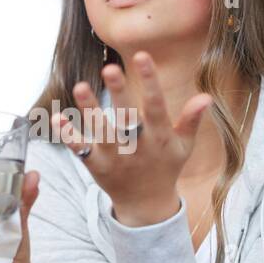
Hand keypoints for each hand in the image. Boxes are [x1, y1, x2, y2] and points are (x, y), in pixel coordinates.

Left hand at [54, 50, 212, 225]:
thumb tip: (207, 96)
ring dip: (90, 110)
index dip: (150, 81)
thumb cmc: (166, 167)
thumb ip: (192, 121)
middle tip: (110, 68)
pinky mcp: (97, 166)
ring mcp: (115, 157)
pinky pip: (80, 150)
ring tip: (80, 86)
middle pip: (127, 117)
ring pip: (102, 131)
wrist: (147, 205)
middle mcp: (137, 146)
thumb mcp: (184, 146)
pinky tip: (56, 118)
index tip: (142, 56)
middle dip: (119, 93)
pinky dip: (69, 135)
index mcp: (160, 137)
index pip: (156, 106)